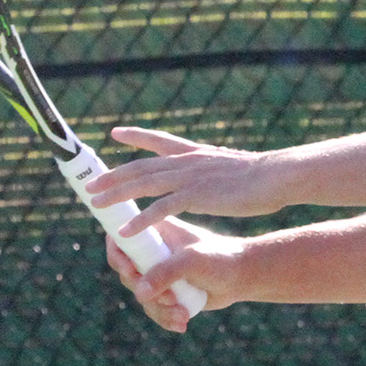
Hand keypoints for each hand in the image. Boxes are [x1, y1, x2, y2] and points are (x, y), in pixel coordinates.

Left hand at [88, 126, 288, 235]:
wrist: (275, 176)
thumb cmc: (261, 177)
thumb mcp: (231, 168)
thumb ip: (214, 171)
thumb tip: (214, 177)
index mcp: (194, 154)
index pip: (159, 141)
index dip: (136, 137)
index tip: (115, 133)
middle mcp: (186, 162)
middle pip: (141, 167)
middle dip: (113, 176)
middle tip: (90, 184)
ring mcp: (188, 178)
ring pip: (143, 185)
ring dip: (116, 195)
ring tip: (94, 204)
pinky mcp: (195, 196)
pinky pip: (159, 210)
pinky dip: (140, 221)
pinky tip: (124, 231)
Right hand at [104, 214, 242, 332]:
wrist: (242, 276)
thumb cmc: (220, 258)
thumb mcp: (193, 261)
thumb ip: (166, 273)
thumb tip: (140, 293)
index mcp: (154, 231)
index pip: (120, 238)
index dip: (118, 255)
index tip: (131, 271)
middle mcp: (152, 251)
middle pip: (127, 273)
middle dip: (146, 290)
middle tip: (168, 298)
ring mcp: (158, 272)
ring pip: (141, 296)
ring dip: (160, 309)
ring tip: (183, 314)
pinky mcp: (166, 291)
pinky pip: (154, 309)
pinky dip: (166, 318)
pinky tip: (182, 323)